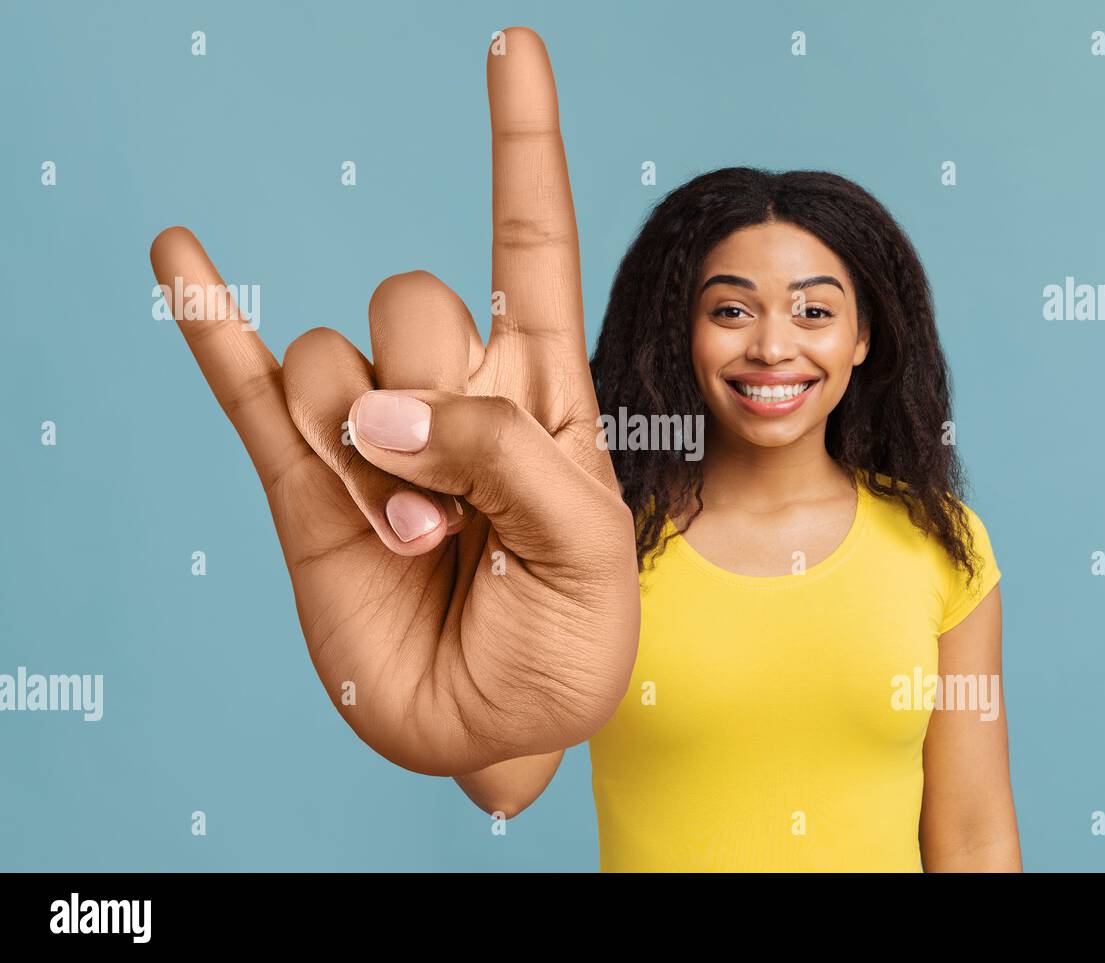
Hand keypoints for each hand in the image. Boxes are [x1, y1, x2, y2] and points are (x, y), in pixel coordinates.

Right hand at [149, 27, 638, 775]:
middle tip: (460, 515)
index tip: (514, 45)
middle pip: (414, 299)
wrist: (499, 726)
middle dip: (431, 402)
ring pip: (333, 364)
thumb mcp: (587, 546)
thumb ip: (504, 452)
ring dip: (368, 464)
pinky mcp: (304, 486)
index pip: (529, 244)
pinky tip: (181, 257)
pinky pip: (247, 384)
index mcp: (540, 391)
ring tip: (417, 546)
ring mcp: (371, 435)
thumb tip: (383, 404)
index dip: (523, 145)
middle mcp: (451, 392)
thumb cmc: (567, 640)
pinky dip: (213, 324)